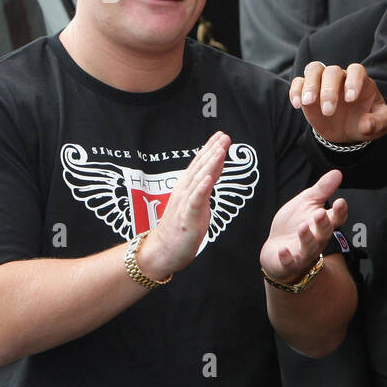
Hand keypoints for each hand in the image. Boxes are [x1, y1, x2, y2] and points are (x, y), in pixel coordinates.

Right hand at [137, 131, 228, 279]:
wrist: (162, 251)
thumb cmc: (179, 229)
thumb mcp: (196, 205)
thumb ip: (203, 189)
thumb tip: (213, 175)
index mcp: (187, 189)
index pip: (200, 166)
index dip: (211, 150)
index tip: (221, 136)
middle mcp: (184, 192)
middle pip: (200, 168)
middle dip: (213, 151)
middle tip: (224, 136)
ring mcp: (184, 204)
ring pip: (198, 180)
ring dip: (209, 164)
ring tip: (219, 150)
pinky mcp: (187, 218)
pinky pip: (194, 201)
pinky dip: (201, 189)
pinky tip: (208, 179)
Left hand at [261, 169, 347, 282]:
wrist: (275, 248)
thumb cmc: (294, 224)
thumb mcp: (307, 202)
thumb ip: (322, 189)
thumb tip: (337, 173)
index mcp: (322, 224)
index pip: (336, 218)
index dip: (339, 212)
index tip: (340, 202)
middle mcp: (316, 239)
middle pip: (324, 233)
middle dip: (323, 224)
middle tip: (319, 214)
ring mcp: (303, 253)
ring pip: (309, 248)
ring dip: (307, 238)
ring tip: (303, 227)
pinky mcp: (289, 263)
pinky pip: (290, 262)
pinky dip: (287, 257)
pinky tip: (283, 250)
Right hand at [289, 61, 386, 144]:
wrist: (349, 131)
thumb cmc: (368, 122)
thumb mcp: (383, 123)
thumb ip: (382, 121)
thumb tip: (366, 124)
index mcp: (361, 81)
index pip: (356, 70)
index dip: (353, 81)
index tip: (351, 99)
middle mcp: (341, 78)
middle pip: (332, 71)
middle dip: (329, 90)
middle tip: (329, 111)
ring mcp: (323, 82)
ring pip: (314, 70)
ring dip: (310, 85)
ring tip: (308, 102)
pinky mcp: (308, 91)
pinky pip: (298, 81)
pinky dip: (295, 90)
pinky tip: (298, 104)